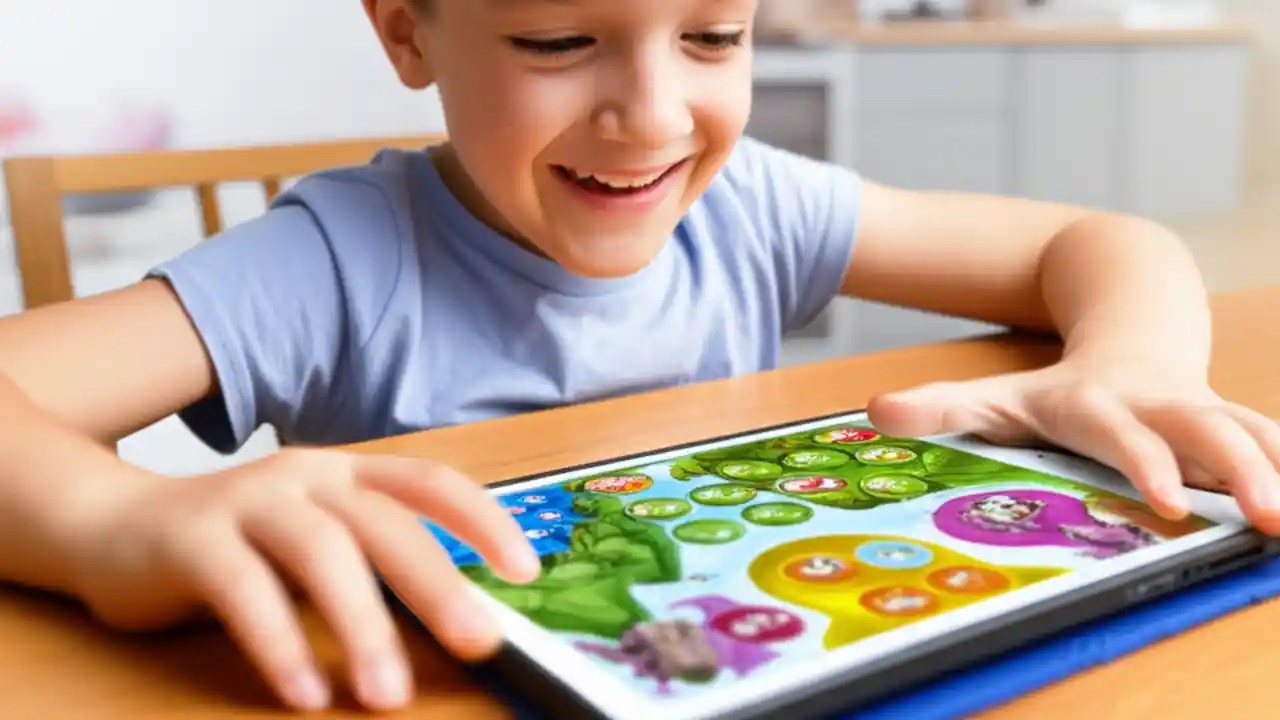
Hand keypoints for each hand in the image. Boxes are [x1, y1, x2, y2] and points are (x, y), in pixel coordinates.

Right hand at [69, 449, 539, 711]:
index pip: (430, 482)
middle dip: (437, 584)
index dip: (482, 521)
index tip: (525, 570)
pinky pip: (244, 590)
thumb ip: (369, 567)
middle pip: (385, 524)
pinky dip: (280, 643)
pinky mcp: (193, 538)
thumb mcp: (312, 543)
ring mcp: (248, 501)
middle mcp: (306, 475)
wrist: (110, 524)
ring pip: (322, 553)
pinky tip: (305, 692)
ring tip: (386, 695)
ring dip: (362, 626)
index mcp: (346, 475)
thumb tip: (455, 617)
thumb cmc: (233, 543)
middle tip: (478, 642)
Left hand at [867, 357, 1279, 532]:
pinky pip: (1277, 442)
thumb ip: (943, 405)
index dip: (1147, 466)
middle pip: (1209, 430)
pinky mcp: (1235, 425)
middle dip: (1242, 468)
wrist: (1129, 331)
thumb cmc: (1058, 386)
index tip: (1170, 504)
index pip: (1126, 436)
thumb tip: (876, 411)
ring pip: (1256, 433)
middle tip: (1267, 515)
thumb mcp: (998, 393)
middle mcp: (1160, 406)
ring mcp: (1204, 413)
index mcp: (1100, 404)